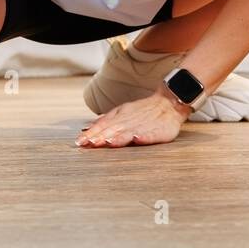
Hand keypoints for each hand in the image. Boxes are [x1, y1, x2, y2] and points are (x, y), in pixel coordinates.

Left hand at [75, 89, 190, 147]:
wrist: (169, 103)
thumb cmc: (143, 111)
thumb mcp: (122, 112)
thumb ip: (105, 120)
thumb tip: (86, 128)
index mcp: (120, 116)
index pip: (103, 125)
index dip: (91, 133)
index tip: (79, 141)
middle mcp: (129, 120)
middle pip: (113, 129)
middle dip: (100, 137)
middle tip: (88, 144)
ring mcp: (144, 125)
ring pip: (129, 132)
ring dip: (118, 137)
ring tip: (108, 142)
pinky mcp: (158, 130)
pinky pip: (150, 134)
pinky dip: (143, 136)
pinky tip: (137, 139)